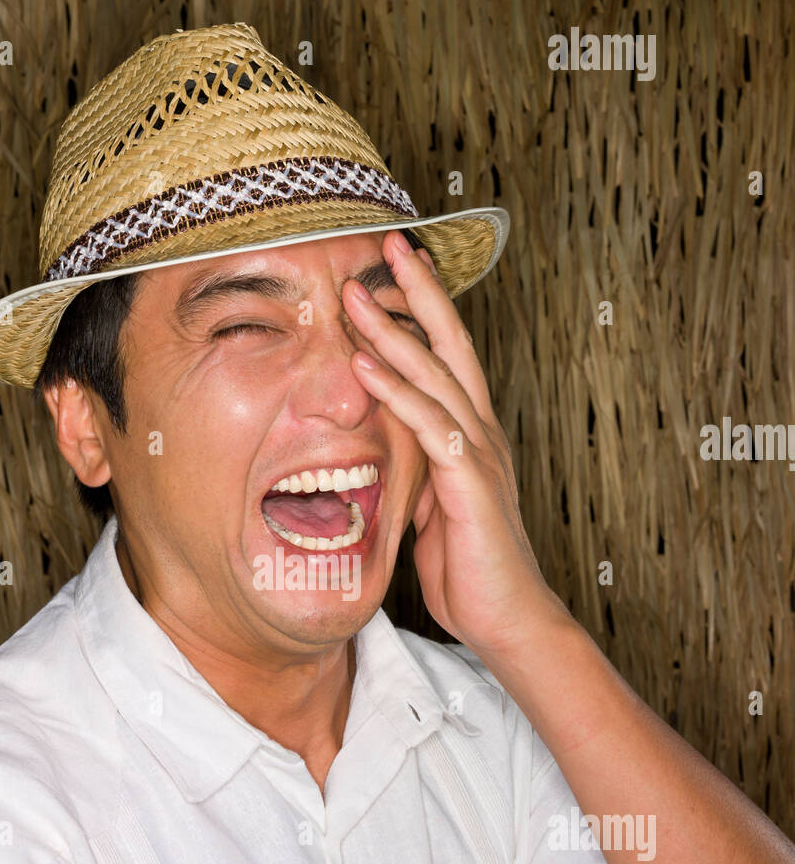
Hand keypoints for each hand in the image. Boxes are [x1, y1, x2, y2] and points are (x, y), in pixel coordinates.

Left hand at [343, 230, 570, 662]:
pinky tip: (364, 366)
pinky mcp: (472, 484)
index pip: (448, 357)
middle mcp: (482, 433)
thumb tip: (388, 447)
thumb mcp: (432, 507)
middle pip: (452, 344)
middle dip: (418, 291)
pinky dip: (395, 393)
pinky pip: (429, 427)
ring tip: (354, 295)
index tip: (393, 269)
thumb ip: (417, 468)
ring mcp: (480, 455)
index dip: (424, 311)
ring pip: (437, 376)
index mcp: (472, 435)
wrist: (509, 621)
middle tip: (387, 243)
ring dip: (393, 332)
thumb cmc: (471, 568)